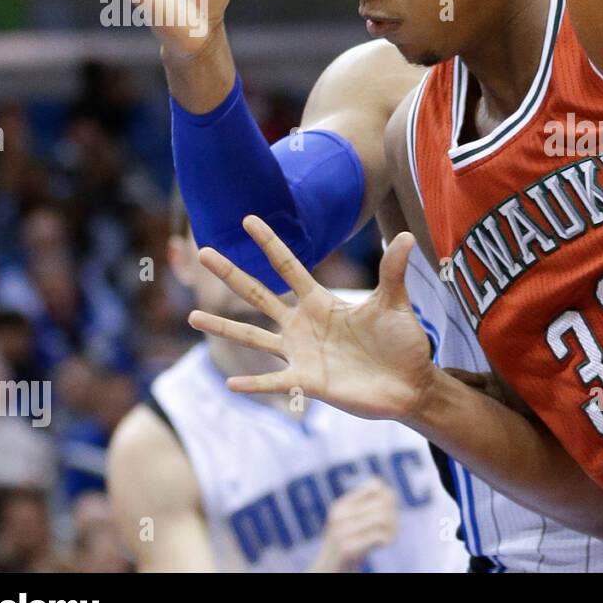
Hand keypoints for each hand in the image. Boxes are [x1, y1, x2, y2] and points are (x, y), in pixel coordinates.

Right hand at [186, 214, 438, 421]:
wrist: (410, 384)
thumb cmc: (401, 342)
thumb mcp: (395, 303)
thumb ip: (393, 271)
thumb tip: (408, 235)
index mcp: (321, 301)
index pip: (289, 266)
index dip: (270, 243)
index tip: (247, 218)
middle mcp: (302, 324)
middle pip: (258, 295)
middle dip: (231, 274)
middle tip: (201, 252)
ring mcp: (301, 354)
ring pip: (253, 337)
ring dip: (223, 327)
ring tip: (192, 315)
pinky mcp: (307, 382)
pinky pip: (274, 382)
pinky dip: (254, 383)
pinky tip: (230, 381)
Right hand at [309, 477, 399, 571]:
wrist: (329, 571)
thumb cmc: (348, 545)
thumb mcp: (353, 522)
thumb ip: (368, 505)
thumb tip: (386, 490)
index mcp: (341, 506)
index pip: (374, 485)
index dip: (388, 496)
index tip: (388, 510)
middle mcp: (339, 516)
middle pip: (382, 502)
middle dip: (394, 514)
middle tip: (392, 527)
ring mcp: (342, 532)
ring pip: (382, 517)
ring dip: (393, 528)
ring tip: (390, 535)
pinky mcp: (348, 549)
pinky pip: (379, 536)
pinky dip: (388, 539)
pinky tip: (384, 544)